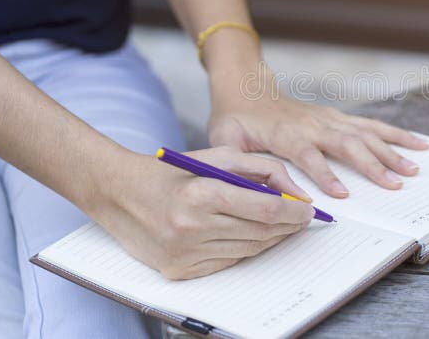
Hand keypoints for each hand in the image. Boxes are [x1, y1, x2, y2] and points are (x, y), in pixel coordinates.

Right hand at [89, 147, 314, 279]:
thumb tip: (296, 192)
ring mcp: (184, 253)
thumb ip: (261, 169)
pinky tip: (252, 236)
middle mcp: (192, 226)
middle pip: (259, 232)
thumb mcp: (216, 156)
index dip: (293, 212)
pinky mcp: (178, 271)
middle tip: (301, 219)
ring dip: (270, 239)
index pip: (263, 209)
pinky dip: (244, 249)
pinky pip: (226, 262)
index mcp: (202, 193)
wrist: (119, 194)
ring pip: (247, 250)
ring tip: (281, 226)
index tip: (308, 210)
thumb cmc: (172, 172)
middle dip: (287, 226)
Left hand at [208, 74, 428, 197]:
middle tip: (396, 185)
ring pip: (366, 133)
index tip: (342, 195)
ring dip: (391, 151)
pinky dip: (396, 134)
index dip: (324, 174)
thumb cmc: (234, 119)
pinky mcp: (338, 117)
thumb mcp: (226, 141)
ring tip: (415, 167)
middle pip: (347, 144)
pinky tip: (417, 142)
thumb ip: (240, 162)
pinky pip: (371, 125)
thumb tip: (254, 188)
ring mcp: (329, 118)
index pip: (308, 155)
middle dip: (373, 165)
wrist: (245, 87)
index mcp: (286, 134)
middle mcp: (313, 124)